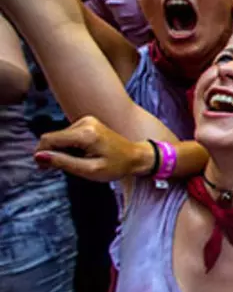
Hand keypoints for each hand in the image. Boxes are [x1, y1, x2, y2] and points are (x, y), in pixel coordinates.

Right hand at [33, 116, 153, 181]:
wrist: (136, 157)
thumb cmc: (116, 166)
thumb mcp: (89, 170)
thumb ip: (63, 162)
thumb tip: (39, 156)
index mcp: (85, 133)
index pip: (49, 139)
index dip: (42, 154)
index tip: (43, 168)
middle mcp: (85, 122)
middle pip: (53, 137)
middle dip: (51, 153)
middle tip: (57, 169)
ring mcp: (87, 120)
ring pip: (59, 136)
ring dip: (60, 150)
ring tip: (75, 163)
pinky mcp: (88, 122)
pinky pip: (68, 134)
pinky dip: (68, 146)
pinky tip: (79, 155)